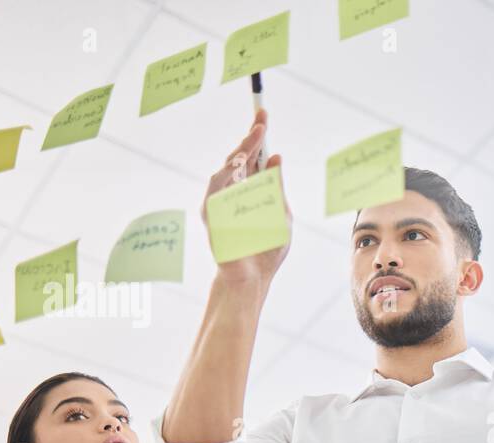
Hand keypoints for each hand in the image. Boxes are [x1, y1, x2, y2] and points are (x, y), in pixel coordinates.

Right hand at [203, 108, 292, 283]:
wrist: (254, 278)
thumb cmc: (268, 249)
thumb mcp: (281, 213)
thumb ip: (276, 187)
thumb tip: (275, 157)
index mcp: (252, 190)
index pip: (252, 157)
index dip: (256, 136)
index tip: (263, 114)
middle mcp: (233, 193)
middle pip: (238, 159)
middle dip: (249, 139)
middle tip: (261, 122)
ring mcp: (221, 204)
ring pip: (226, 171)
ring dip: (240, 154)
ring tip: (254, 139)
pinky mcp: (212, 217)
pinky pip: (216, 193)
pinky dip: (227, 179)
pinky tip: (240, 166)